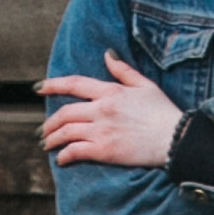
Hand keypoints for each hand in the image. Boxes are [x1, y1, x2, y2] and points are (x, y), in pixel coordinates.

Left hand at [39, 57, 184, 168]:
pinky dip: (64, 155)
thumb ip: (122, 70)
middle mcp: (102, 109)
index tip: (39, 88)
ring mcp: (101, 130)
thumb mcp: (144, 84)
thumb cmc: (162, 111)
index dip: (53, 84)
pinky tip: (61, 159)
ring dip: (52, 139)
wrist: (174, 138)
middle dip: (49, 122)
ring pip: (66, 132)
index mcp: (110, 91)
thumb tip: (107, 55)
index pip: (74, 84)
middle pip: (65, 112)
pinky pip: (76, 151)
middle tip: (42, 130)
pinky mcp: (104, 150)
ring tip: (47, 144)